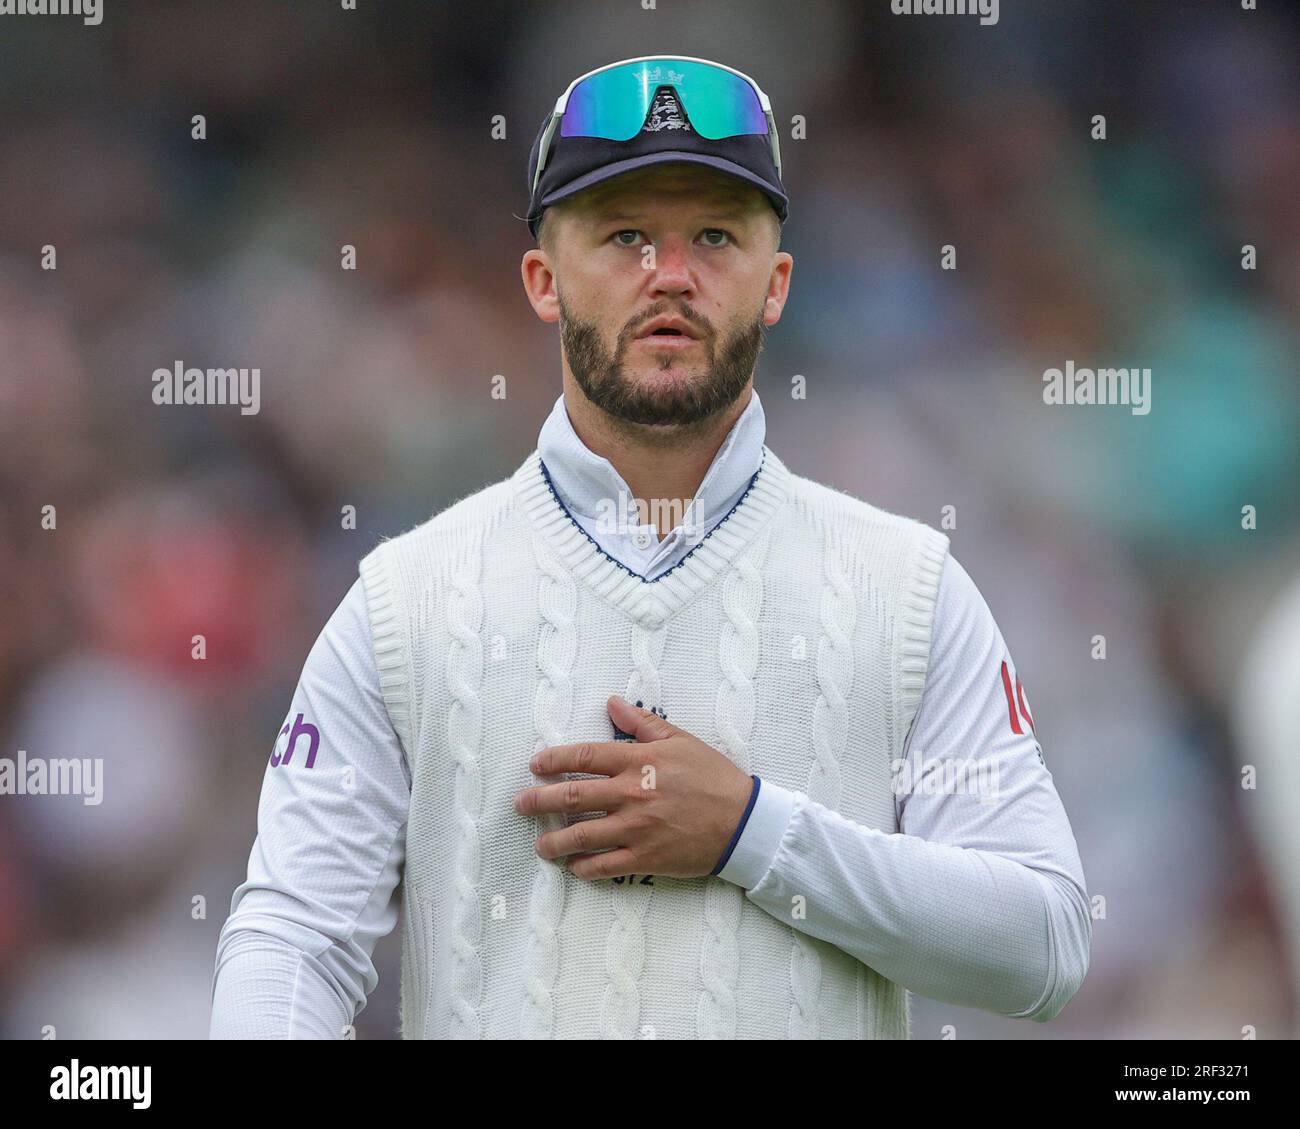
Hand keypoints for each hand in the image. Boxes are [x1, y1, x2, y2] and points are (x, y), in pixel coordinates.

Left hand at [513, 695, 754, 880]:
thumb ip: (642, 723)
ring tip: (540, 845)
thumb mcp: (681, 741)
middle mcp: (631, 794)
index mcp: (638, 762)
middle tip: (521, 804)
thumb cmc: (714, 777)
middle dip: (539, 801)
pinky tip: (573, 867)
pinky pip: (605, 866)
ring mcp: (637, 829)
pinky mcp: (646, 859)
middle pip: (572, 797)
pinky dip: (584, 868)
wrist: (745, 822)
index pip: (584, 757)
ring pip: (582, 836)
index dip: (554, 759)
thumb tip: (612, 703)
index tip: (535, 764)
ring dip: (554, 841)